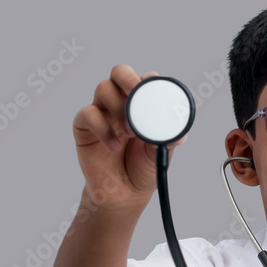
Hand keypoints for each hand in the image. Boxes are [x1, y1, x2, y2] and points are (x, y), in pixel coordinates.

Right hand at [72, 65, 186, 206]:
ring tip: (130, 133)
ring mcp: (102, 112)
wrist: (124, 193)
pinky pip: (88, 114)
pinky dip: (103, 129)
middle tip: (135, 93)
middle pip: (119, 73)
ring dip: (118, 107)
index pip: (144, 80)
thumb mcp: (161, 153)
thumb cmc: (143, 167)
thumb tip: (181, 132)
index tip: (154, 92)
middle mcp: (121, 102)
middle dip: (128, 79)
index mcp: (142, 104)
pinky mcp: (85, 126)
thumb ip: (169, 139)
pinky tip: (115, 147)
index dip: (148, 80)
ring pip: (103, 88)